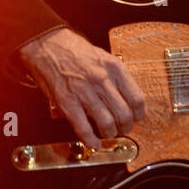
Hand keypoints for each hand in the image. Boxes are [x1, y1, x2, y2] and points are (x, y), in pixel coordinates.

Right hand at [17, 27, 145, 147]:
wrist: (48, 45)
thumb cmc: (76, 52)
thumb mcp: (105, 58)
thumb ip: (117, 78)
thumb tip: (128, 100)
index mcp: (115, 68)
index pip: (137, 99)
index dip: (139, 114)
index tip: (137, 118)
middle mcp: (102, 80)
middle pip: (124, 114)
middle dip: (126, 127)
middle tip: (124, 129)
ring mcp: (84, 92)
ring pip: (107, 123)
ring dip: (111, 133)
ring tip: (109, 134)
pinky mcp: (67, 102)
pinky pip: (83, 128)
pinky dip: (91, 140)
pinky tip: (95, 143)